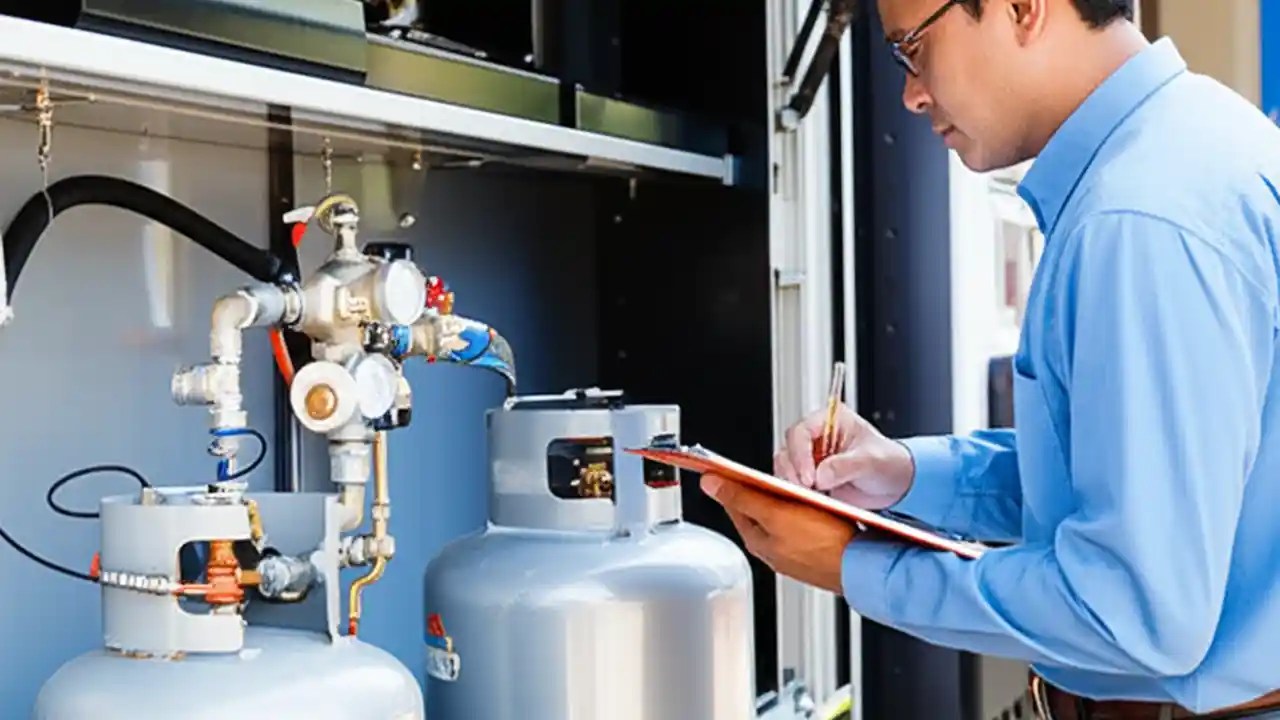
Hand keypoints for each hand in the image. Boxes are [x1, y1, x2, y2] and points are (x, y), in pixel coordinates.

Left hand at [701, 473, 856, 593]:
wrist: (862, 567)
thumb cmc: (824, 544)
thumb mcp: (776, 514)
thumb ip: (742, 498)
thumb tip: (709, 485)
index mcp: (756, 541)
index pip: (733, 504)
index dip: (728, 482)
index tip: (725, 466)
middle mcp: (770, 550)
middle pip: (755, 511)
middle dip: (758, 490)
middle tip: (767, 472)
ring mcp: (791, 552)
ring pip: (779, 519)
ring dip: (781, 501)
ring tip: (794, 487)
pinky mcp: (811, 553)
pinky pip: (799, 526)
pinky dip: (800, 513)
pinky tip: (813, 507)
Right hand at [774, 403, 914, 508]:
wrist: (896, 484)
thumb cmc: (888, 462)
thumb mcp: (871, 461)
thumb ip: (845, 465)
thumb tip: (821, 475)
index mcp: (831, 420)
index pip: (801, 431)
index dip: (800, 454)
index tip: (809, 477)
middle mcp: (817, 437)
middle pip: (788, 450)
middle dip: (793, 471)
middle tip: (807, 489)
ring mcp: (811, 458)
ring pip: (785, 467)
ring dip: (793, 483)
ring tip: (810, 496)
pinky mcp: (810, 478)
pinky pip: (793, 483)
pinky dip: (797, 493)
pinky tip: (810, 500)